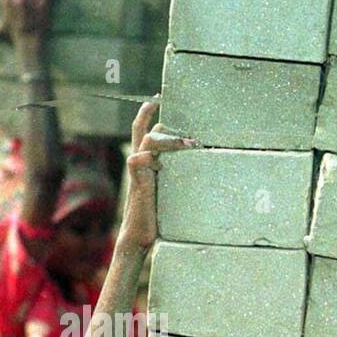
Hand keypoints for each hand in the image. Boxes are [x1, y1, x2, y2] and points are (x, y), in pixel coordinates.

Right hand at [121, 99, 197, 248]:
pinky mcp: (137, 184)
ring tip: (186, 142)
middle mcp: (140, 165)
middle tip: (157, 98)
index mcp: (147, 165)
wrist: (138, 237)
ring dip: (166, 138)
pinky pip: (137, 162)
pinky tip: (161, 165)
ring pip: (145, 142)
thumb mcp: (170, 192)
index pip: (146, 133)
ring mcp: (138, 173)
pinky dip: (148, 158)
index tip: (159, 100)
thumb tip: (199, 166)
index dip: (152, 116)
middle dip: (146, 113)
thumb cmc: (156, 218)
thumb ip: (177, 178)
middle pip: (139, 131)